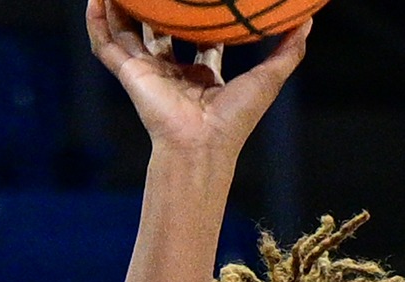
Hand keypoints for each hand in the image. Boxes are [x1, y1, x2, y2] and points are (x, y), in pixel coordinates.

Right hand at [87, 0, 308, 154]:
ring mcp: (148, 72)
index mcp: (202, 76)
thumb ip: (289, 50)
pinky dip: (96, 22)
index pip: (196, 39)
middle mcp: (173, 72)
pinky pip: (106, 45)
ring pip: (128, 31)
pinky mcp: (129, 75)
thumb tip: (308, 21)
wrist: (202, 144)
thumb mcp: (269, 78)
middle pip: (159, 30)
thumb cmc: (236, 119)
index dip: (197, 15)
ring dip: (121, 7)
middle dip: (156, 7)